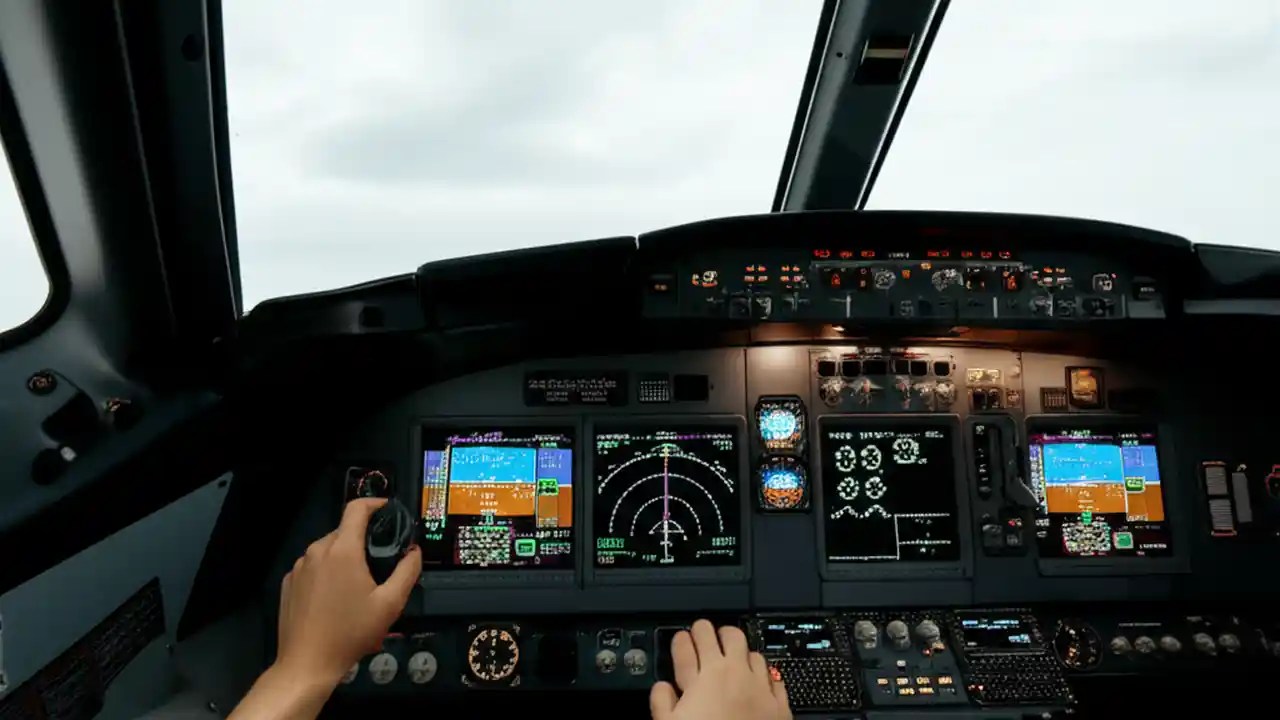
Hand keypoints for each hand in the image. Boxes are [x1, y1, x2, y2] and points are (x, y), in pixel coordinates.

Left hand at [274, 498, 420, 686]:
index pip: (357, 509)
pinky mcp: (289, 583)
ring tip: (357, 587)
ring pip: (327, 550)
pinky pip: (312, 567)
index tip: (388, 511)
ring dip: (344, 558)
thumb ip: (407, 571)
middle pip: (344, 531)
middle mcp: (317, 550)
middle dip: (363, 540)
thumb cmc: (351, 632)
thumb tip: (414, 551)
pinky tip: (333, 599)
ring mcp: (299, 567)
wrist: (307, 663)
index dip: (375, 504)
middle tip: (379, 564)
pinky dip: (326, 573)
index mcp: (343, 550)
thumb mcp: (390, 604)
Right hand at [650, 620, 790, 719]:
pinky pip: (772, 674)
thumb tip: (662, 688)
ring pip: (750, 649)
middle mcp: (731, 674)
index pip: (688, 644)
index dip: (682, 638)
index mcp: (701, 679)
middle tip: (704, 635)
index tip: (681, 639)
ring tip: (731, 655)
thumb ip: (662, 702)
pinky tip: (757, 678)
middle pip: (721, 634)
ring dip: (738, 649)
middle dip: (709, 631)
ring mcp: (758, 685)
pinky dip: (762, 672)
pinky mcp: (778, 702)